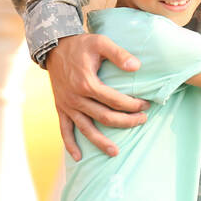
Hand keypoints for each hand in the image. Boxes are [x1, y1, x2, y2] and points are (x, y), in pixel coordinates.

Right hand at [47, 33, 148, 161]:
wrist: (54, 47)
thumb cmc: (81, 44)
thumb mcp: (101, 42)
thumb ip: (119, 54)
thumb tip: (137, 67)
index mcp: (87, 83)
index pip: (115, 100)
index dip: (133, 105)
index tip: (146, 105)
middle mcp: (76, 98)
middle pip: (105, 117)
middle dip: (126, 121)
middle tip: (142, 121)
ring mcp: (67, 105)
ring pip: (86, 128)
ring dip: (101, 142)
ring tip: (115, 152)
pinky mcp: (60, 108)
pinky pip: (64, 129)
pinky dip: (70, 144)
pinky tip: (78, 157)